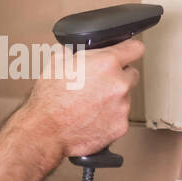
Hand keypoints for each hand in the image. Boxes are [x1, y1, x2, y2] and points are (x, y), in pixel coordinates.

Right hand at [21, 37, 143, 157]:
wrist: (46, 132)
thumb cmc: (49, 100)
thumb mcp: (56, 63)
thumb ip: (73, 51)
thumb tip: (75, 49)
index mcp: (106, 63)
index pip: (135, 48)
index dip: (129, 49)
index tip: (128, 53)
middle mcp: (119, 84)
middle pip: (131, 74)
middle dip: (118, 77)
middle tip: (98, 84)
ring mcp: (122, 107)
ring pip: (125, 98)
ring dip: (113, 99)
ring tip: (90, 104)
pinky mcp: (121, 126)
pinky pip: (120, 117)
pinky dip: (110, 118)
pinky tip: (92, 117)